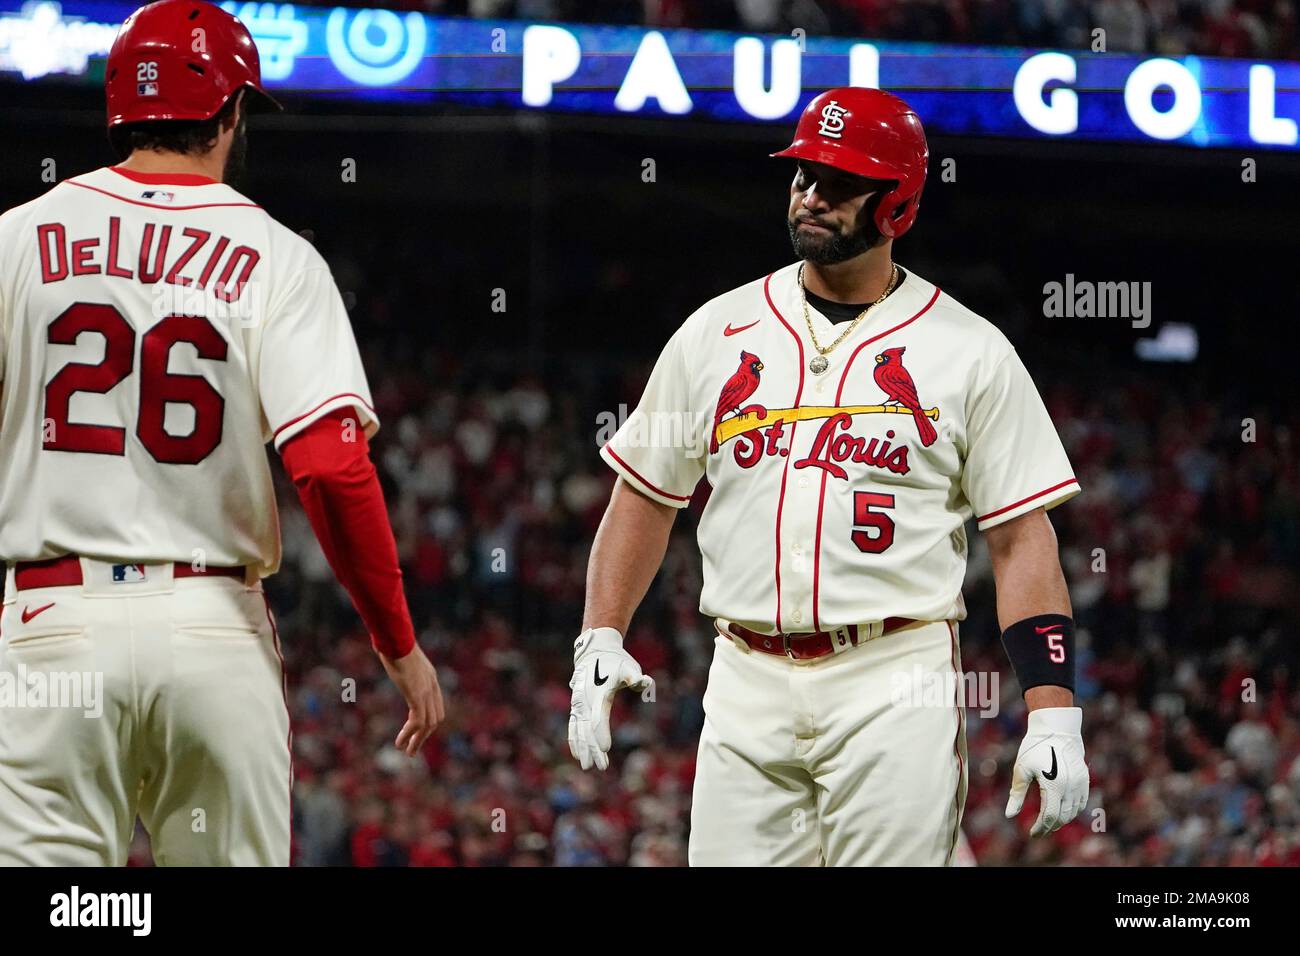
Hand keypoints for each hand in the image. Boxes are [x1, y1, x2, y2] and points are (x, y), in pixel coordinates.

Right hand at [377, 643, 445, 756]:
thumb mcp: (398, 651)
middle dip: (425, 735)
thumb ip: (396, 657)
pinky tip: (399, 742)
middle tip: (413, 748)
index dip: (428, 720)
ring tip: (407, 752)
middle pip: (436, 717)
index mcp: (430, 676)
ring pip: (429, 724)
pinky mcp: (418, 696)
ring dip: (418, 740)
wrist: (396, 637)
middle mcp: (432, 685)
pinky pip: (417, 722)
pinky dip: (409, 735)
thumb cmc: (393, 641)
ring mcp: (426, 691)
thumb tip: (382, 647)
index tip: (417, 731)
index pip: (436, 704)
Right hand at [567, 627, 654, 770]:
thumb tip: (644, 682)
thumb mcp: (628, 666)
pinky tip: (577, 754)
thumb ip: (635, 676)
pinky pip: (573, 725)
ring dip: (583, 748)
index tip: (606, 749)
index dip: (601, 733)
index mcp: (599, 693)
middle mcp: (585, 700)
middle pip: (587, 729)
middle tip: (602, 767)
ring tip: (588, 766)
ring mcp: (578, 703)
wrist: (595, 651)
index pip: (598, 717)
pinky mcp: (576, 706)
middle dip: (593, 748)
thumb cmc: (616, 661)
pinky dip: (574, 740)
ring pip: (579, 730)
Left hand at [1005, 706, 1088, 835]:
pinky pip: (1081, 802)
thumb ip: (1017, 794)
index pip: (1049, 817)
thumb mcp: (1021, 770)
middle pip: (1062, 817)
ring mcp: (1080, 784)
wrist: (1057, 729)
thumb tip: (1009, 815)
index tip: (1032, 834)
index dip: (1041, 828)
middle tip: (1039, 830)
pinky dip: (1072, 811)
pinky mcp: (1085, 779)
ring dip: (1062, 820)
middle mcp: (1070, 787)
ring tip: (1049, 822)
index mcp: (1054, 786)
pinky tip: (1062, 811)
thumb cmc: (1035, 748)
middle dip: (1050, 826)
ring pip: (1073, 812)